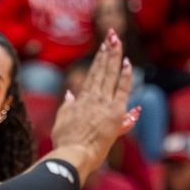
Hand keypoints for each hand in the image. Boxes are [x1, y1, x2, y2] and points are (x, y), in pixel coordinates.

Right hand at [47, 30, 134, 174]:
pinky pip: (122, 89)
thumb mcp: (62, 121)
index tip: (104, 46)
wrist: (73, 154)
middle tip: (112, 35)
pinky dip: (125, 76)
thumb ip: (68, 106)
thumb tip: (70, 94)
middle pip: (102, 70)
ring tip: (118, 40)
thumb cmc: (65, 143)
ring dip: (114, 56)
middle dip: (108, 51)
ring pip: (110, 75)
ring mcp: (104, 103)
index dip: (99, 59)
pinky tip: (127, 62)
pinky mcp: (114, 113)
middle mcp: (93, 97)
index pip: (93, 75)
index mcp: (81, 100)